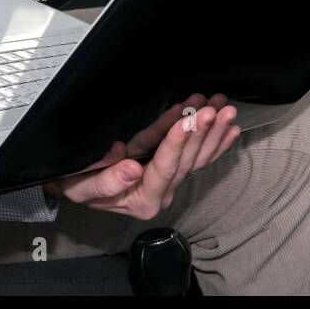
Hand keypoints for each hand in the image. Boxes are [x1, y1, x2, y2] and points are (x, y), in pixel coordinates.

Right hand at [43, 93, 241, 219]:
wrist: (79, 186)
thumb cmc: (79, 185)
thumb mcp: (83, 186)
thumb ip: (107, 181)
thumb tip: (131, 168)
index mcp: (142, 200)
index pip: (164, 167)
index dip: (176, 142)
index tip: (186, 119)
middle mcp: (161, 194)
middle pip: (187, 160)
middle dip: (202, 131)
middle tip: (214, 108)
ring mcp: (170, 182)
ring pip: (197, 156)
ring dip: (213, 131)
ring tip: (224, 108)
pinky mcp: (173, 170)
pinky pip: (198, 156)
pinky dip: (215, 142)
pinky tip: (230, 129)